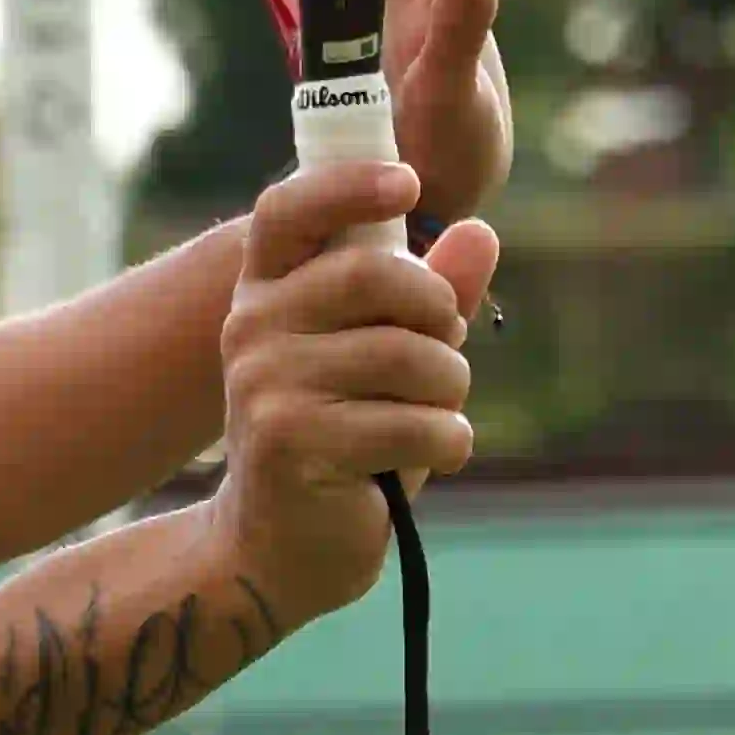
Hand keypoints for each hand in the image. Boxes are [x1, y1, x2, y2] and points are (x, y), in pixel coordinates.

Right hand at [213, 155, 497, 626]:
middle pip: (371, 276)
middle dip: (438, 312)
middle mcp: (251, 330)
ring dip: (451, 390)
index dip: (348, 185)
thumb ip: (430, 296)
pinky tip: (434, 460)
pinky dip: (449, 443)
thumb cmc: (341, 441)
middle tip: (447, 350)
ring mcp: (265, 387)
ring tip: (440, 417)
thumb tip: (482, 233)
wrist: (279, 549)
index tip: (410, 185)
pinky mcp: (292, 445)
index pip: (287, 210)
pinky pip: (414, 425)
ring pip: (407, 356)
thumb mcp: (387, 360)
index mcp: (265, 293)